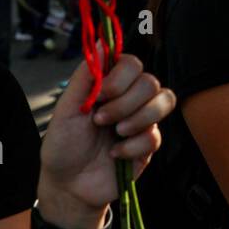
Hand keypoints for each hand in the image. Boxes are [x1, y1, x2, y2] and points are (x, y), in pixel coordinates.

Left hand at [37, 53, 176, 228]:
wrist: (68, 186)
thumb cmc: (63, 145)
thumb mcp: (66, 109)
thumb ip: (85, 76)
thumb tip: (101, 42)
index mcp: (110, 86)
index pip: (132, 64)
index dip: (120, 77)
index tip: (100, 93)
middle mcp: (130, 100)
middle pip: (150, 82)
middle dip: (125, 102)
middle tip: (100, 119)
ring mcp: (142, 122)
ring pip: (164, 101)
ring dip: (136, 118)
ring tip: (113, 133)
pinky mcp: (149, 146)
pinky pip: (156, 136)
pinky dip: (132, 146)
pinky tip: (114, 154)